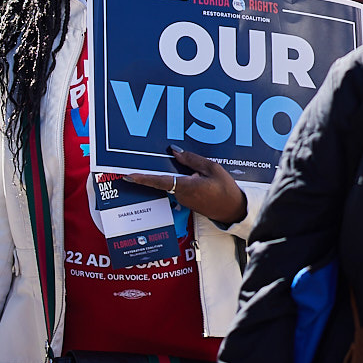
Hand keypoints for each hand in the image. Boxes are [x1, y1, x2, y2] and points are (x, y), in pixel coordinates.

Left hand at [126, 148, 247, 227]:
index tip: (128, 176)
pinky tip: (185, 171)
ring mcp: (183, 199)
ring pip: (170, 183)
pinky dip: (176, 178)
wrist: (234, 210)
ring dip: (166, 174)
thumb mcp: (212, 169)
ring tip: (167, 164)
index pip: (159, 181)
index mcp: (186, 187)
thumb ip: (192, 160)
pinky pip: (178, 186)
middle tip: (134, 167)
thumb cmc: (226, 190)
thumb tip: (175, 152)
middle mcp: (181, 195)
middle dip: (151, 173)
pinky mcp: (187, 200)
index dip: (143, 178)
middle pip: (162, 180)